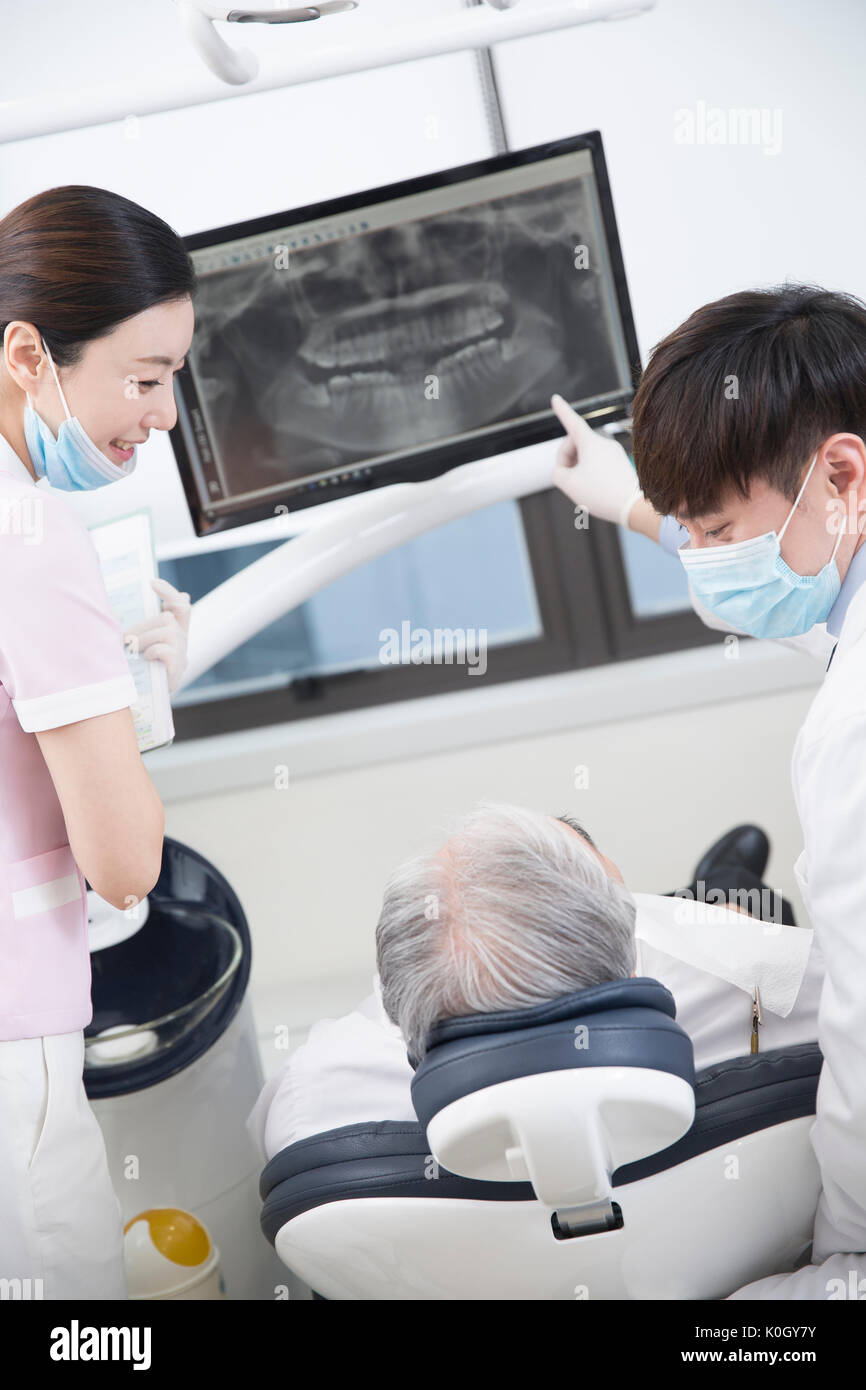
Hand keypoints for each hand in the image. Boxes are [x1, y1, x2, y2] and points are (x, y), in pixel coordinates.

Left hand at [123, 577, 190, 692]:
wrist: (140, 700)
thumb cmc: (136, 669)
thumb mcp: (134, 645)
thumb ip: (132, 628)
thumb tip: (112, 611)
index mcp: (175, 630)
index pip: (180, 606)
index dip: (169, 593)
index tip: (152, 583)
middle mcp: (182, 639)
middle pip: (167, 619)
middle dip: (143, 627)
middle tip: (126, 640)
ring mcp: (183, 653)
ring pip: (165, 632)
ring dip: (143, 640)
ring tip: (133, 652)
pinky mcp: (179, 668)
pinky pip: (167, 650)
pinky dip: (153, 651)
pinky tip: (147, 658)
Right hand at [550, 393, 644, 527]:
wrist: (633, 506)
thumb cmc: (601, 494)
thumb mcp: (567, 484)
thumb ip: (558, 472)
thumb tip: (564, 469)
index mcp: (591, 442)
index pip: (572, 422)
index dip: (561, 410)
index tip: (555, 398)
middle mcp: (604, 442)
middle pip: (575, 444)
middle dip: (566, 459)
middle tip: (566, 478)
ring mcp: (614, 452)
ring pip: (586, 456)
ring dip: (578, 468)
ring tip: (583, 487)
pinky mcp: (620, 463)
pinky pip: (598, 463)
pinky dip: (591, 473)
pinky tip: (596, 489)